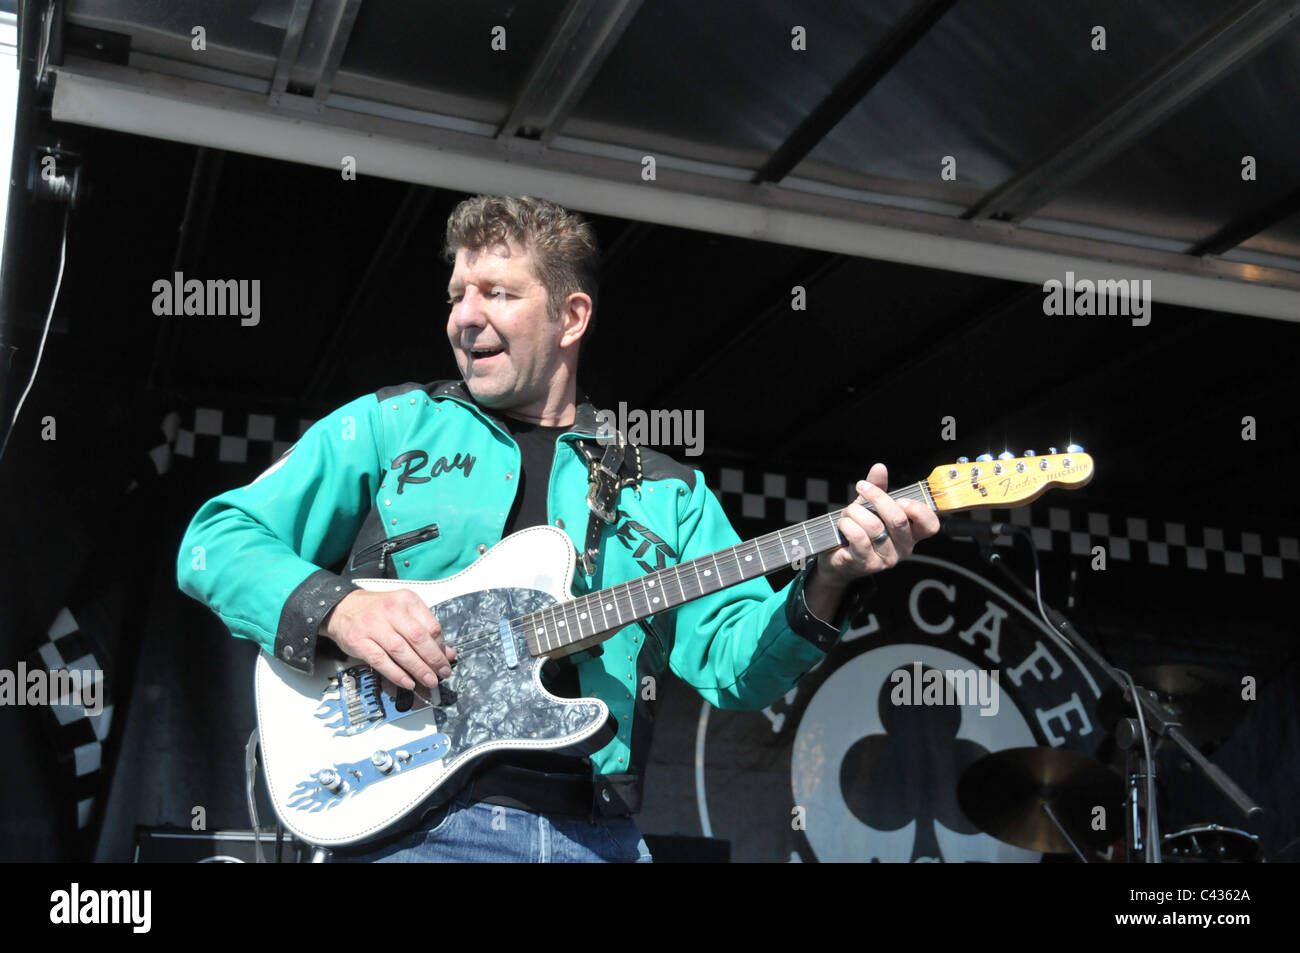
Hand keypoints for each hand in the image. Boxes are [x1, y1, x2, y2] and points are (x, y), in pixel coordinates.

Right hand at [319, 589, 455, 690]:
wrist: (342, 608)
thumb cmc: (377, 612)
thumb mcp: (403, 613)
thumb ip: (425, 631)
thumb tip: (448, 653)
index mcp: (406, 600)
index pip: (431, 626)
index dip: (440, 646)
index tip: (445, 660)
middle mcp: (390, 610)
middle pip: (418, 638)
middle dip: (434, 659)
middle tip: (443, 673)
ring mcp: (373, 625)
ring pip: (401, 650)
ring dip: (418, 669)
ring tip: (429, 681)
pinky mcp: (359, 641)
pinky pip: (381, 660)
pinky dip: (396, 673)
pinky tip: (407, 682)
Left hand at [811, 462, 940, 592]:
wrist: (838, 558)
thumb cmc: (859, 531)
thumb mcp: (869, 507)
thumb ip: (878, 488)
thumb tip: (880, 468)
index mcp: (911, 533)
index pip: (930, 524)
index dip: (918, 509)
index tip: (900, 498)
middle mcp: (903, 548)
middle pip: (898, 519)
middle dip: (877, 499)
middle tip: (862, 488)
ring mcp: (886, 558)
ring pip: (874, 526)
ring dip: (856, 512)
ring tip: (849, 512)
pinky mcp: (867, 564)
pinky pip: (858, 537)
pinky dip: (847, 524)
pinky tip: (844, 524)